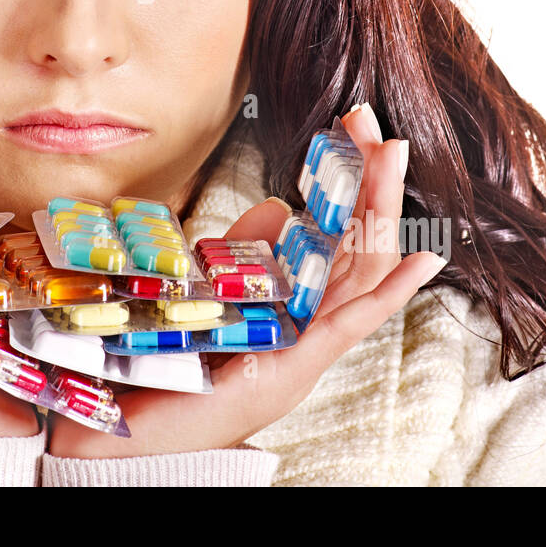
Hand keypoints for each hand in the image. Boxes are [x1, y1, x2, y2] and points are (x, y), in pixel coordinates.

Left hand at [47, 103, 445, 457]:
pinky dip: (392, 291)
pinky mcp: (294, 366)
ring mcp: (306, 347)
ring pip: (360, 269)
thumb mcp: (211, 285)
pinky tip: (422, 257)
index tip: (348, 128)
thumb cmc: (166, 358)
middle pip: (355, 244)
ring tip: (391, 154)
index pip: (332, 235)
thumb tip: (282, 203)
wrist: (123, 424)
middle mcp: (307, 325)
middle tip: (369, 122)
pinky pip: (352, 324)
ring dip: (379, 210)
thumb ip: (247, 250)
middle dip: (367, 181)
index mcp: (289, 305)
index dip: (346, 182)